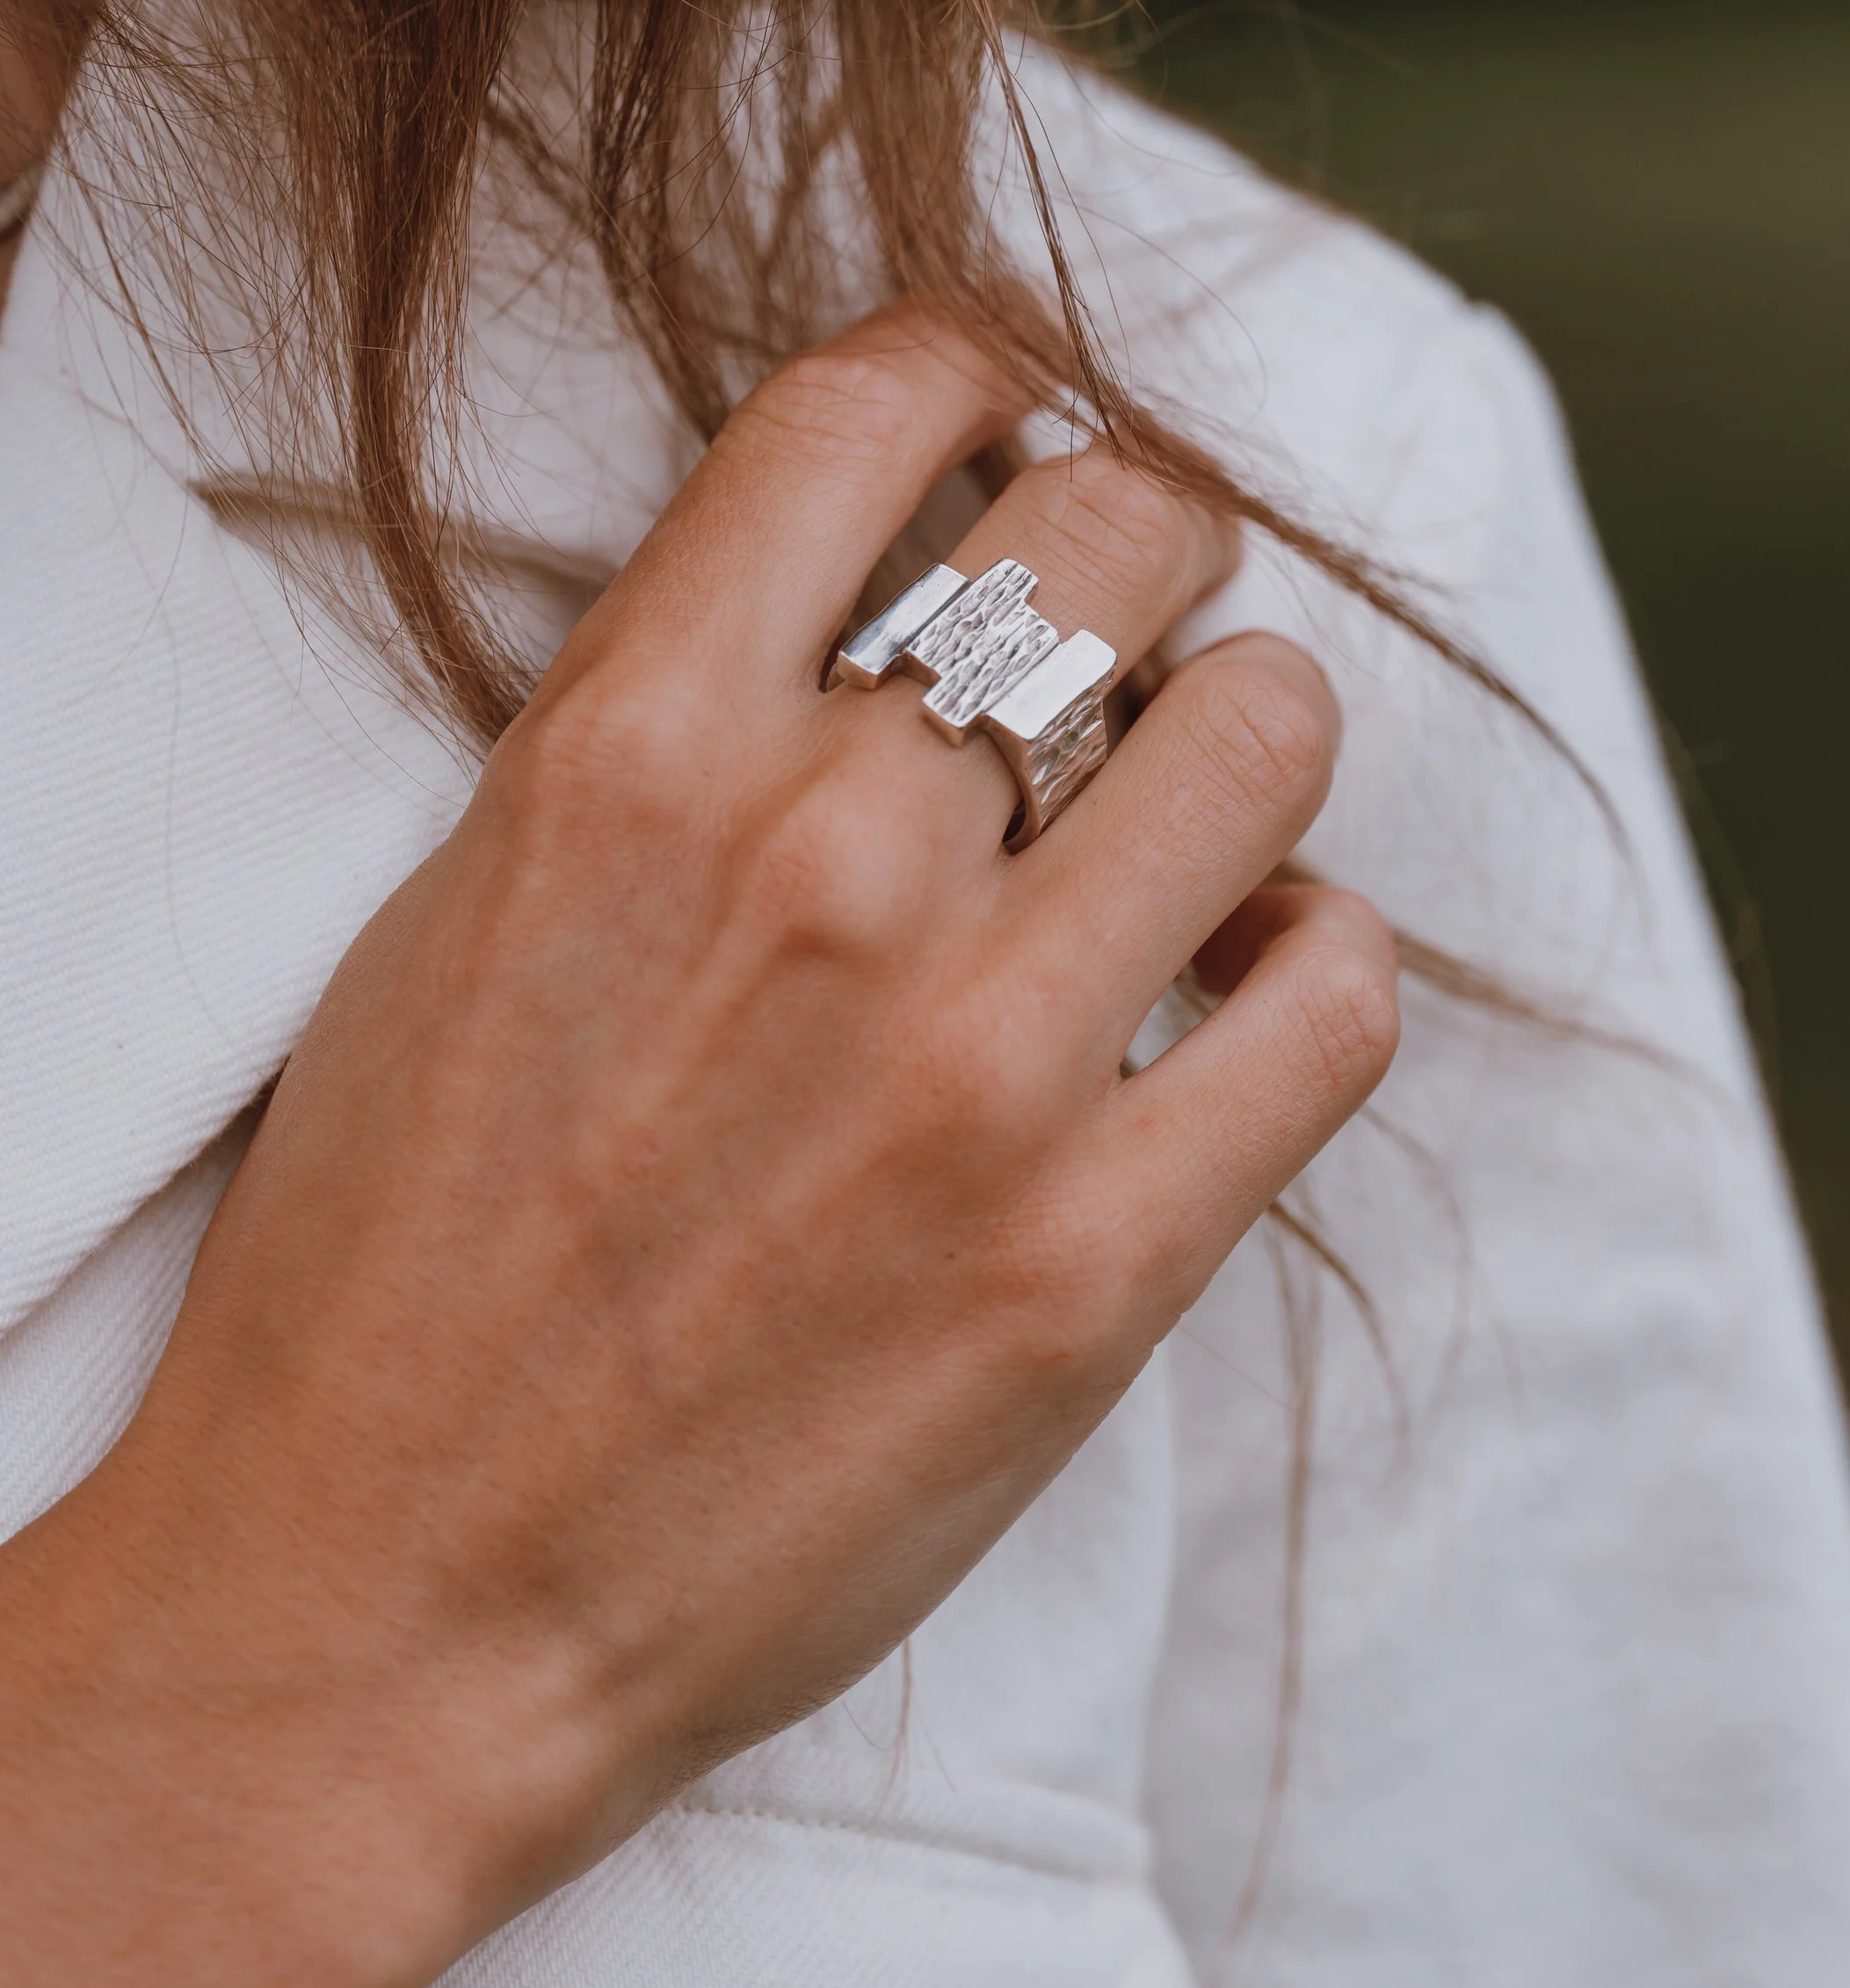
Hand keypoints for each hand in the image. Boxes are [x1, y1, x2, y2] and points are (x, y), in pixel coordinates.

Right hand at [0, 302, 1396, 1987]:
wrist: (375, 1611)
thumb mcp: (471, 904)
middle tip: (1135, 620)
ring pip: (1272, 731)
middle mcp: (823, 862)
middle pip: (1125, 530)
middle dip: (1152, 541)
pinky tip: (1233, 992)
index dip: (985, 375)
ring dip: (1247, 742)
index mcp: (630, 750)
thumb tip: (897, 606)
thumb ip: (675, 726)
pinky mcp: (1098, 1257)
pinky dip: (1310, 961)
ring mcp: (979, 1059)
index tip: (1018, 416)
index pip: (878, 404)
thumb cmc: (393, 1263)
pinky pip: (1337, 997)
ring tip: (1186, 820)